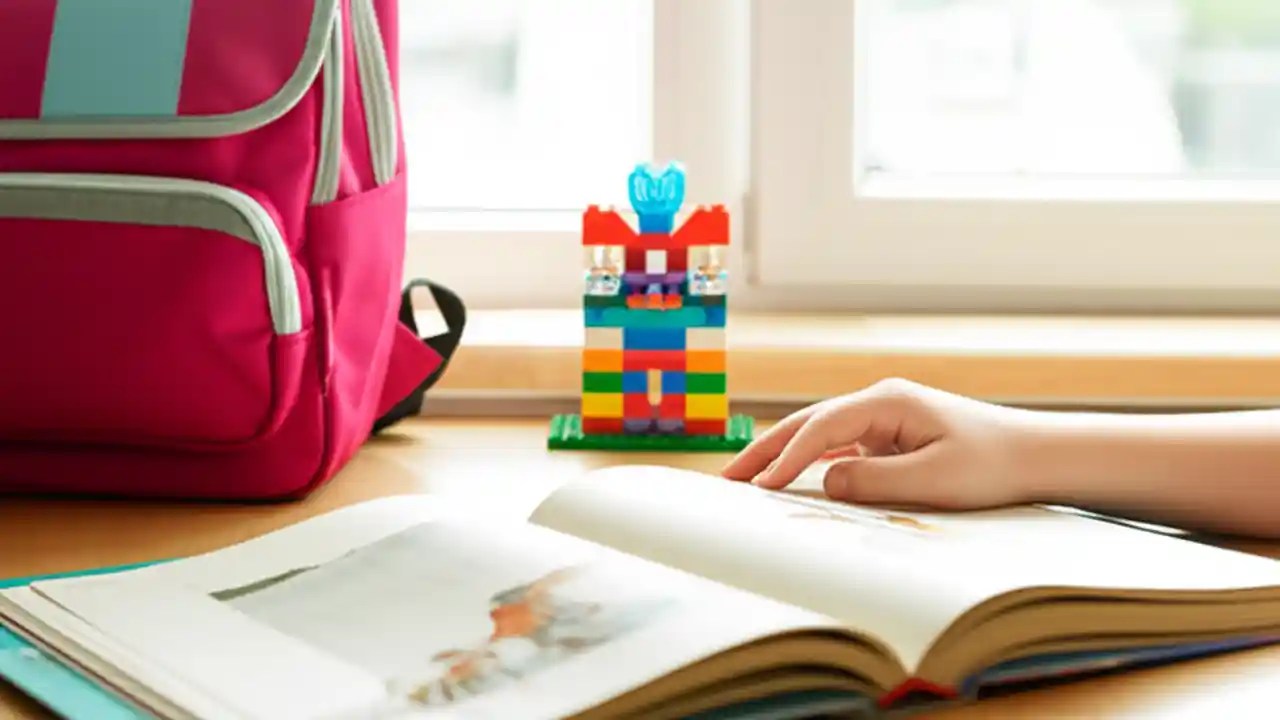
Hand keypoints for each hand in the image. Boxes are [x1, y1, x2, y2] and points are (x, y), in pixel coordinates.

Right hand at [721, 378, 1032, 509]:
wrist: (1034, 455)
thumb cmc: (991, 464)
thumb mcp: (935, 478)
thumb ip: (876, 481)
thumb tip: (825, 480)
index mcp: (887, 401)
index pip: (821, 428)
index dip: (787, 458)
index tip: (761, 487)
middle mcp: (879, 402)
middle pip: (807, 423)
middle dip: (766, 450)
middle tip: (727, 478)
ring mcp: (882, 419)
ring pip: (817, 434)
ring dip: (781, 455)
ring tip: (744, 480)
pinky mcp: (888, 437)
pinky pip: (837, 448)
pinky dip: (808, 463)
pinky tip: (787, 480)